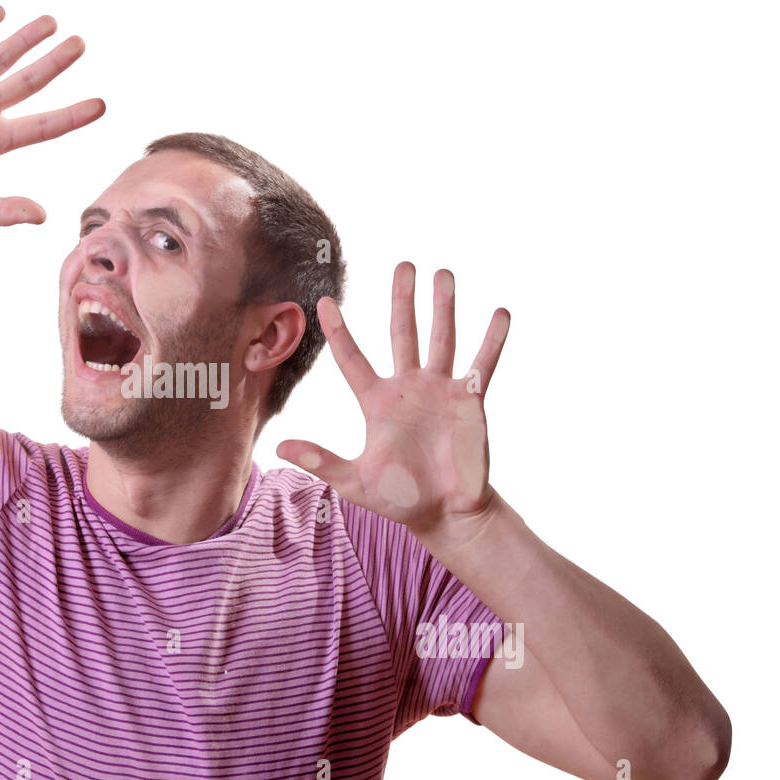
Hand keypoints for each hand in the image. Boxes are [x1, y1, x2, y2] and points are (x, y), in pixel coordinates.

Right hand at [0, 5, 104, 229]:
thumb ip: (2, 212)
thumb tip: (43, 216)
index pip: (44, 125)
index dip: (73, 115)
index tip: (102, 104)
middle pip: (28, 82)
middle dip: (55, 62)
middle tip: (80, 43)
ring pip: (0, 58)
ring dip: (25, 39)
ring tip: (51, 21)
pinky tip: (0, 12)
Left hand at [277, 261, 510, 539]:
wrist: (445, 514)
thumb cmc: (400, 498)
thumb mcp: (354, 481)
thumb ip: (320, 460)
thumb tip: (279, 446)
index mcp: (377, 402)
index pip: (352, 358)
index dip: (339, 331)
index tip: (326, 301)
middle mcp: (408, 388)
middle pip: (403, 334)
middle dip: (402, 300)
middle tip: (403, 265)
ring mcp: (441, 391)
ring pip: (442, 339)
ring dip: (443, 307)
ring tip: (443, 273)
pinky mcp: (470, 402)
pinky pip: (482, 365)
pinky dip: (491, 340)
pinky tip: (499, 312)